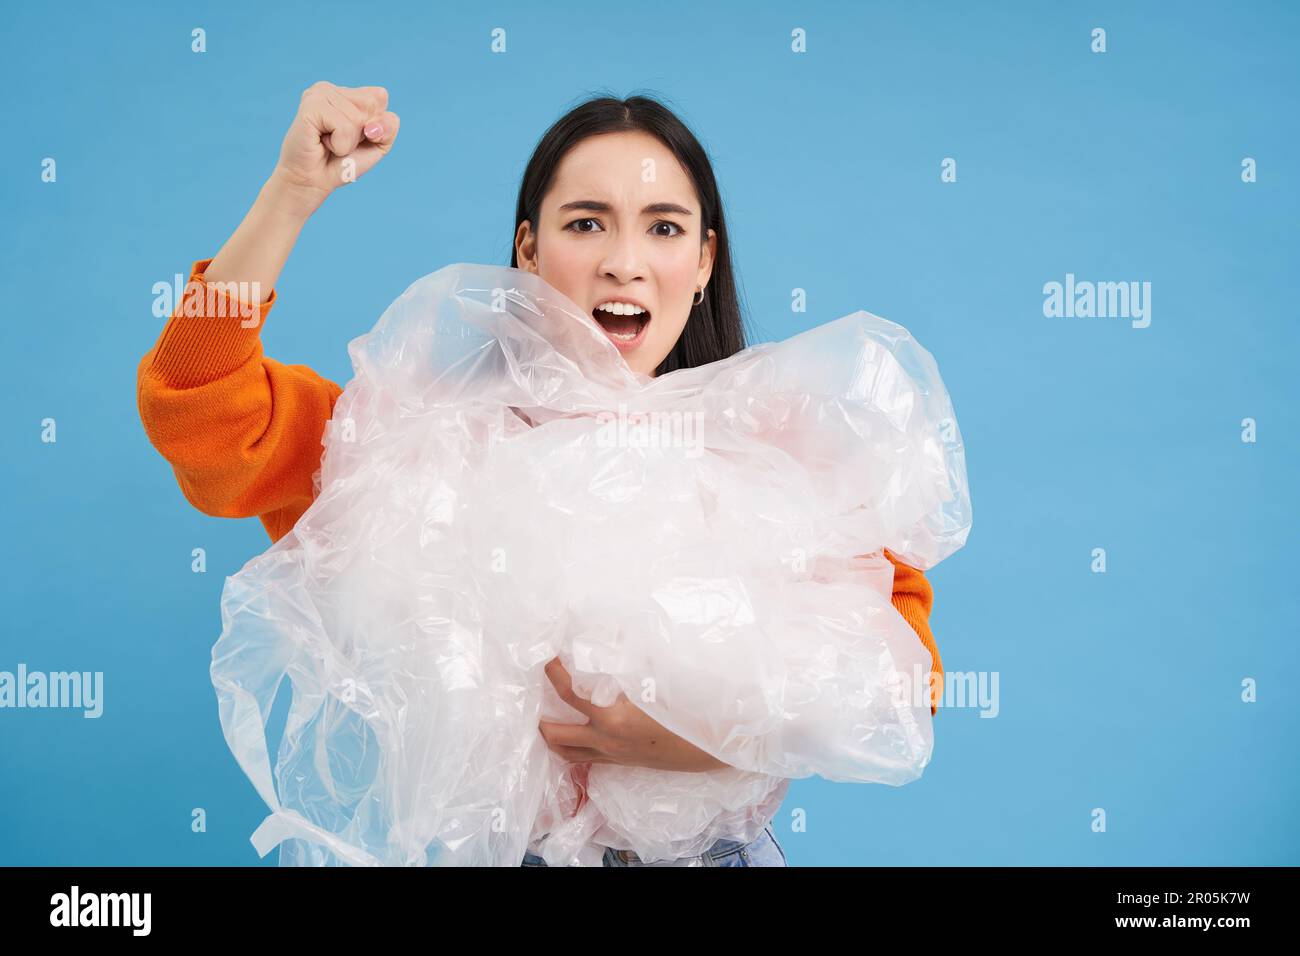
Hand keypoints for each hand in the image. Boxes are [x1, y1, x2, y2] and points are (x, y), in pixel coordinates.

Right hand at [269, 81, 400, 216]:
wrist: (313, 182)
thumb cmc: (342, 163)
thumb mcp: (377, 145)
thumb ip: (389, 127)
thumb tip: (375, 123)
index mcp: (346, 92)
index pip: (380, 96)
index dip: (377, 124)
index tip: (356, 137)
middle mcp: (331, 88)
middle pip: (371, 104)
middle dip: (362, 133)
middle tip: (340, 141)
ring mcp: (318, 94)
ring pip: (357, 118)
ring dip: (349, 141)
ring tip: (330, 144)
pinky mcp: (310, 107)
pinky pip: (344, 127)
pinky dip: (340, 144)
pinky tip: (322, 143)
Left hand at [538, 657, 730, 773]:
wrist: (711, 750)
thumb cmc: (687, 713)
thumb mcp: (658, 682)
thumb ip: (632, 660)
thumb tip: (611, 634)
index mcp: (613, 718)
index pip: (568, 693)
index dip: (553, 673)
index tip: (546, 657)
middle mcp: (606, 741)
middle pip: (556, 734)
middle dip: (538, 718)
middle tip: (532, 699)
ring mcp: (612, 755)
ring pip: (567, 753)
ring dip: (552, 737)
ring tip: (544, 721)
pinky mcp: (621, 762)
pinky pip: (587, 758)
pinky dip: (574, 747)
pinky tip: (576, 734)